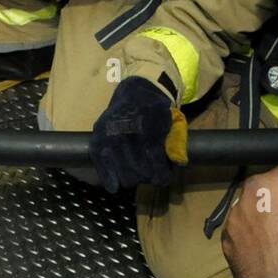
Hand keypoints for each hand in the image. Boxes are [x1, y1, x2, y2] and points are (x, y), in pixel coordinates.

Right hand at [89, 76, 179, 191]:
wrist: (135, 91)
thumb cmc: (156, 110)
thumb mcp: (174, 122)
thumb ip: (177, 143)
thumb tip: (179, 164)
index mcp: (148, 130)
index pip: (156, 167)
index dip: (163, 177)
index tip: (164, 176)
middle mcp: (126, 135)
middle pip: (141, 175)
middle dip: (149, 176)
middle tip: (151, 170)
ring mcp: (110, 139)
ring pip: (124, 177)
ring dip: (133, 177)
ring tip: (137, 169)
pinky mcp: (97, 141)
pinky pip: (102, 169)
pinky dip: (109, 179)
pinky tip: (114, 185)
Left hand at [222, 165, 277, 277]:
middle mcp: (256, 189)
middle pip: (266, 190)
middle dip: (275, 203)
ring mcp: (237, 214)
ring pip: (249, 210)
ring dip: (259, 220)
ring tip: (275, 243)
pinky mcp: (226, 239)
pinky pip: (240, 233)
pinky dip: (248, 241)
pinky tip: (263, 254)